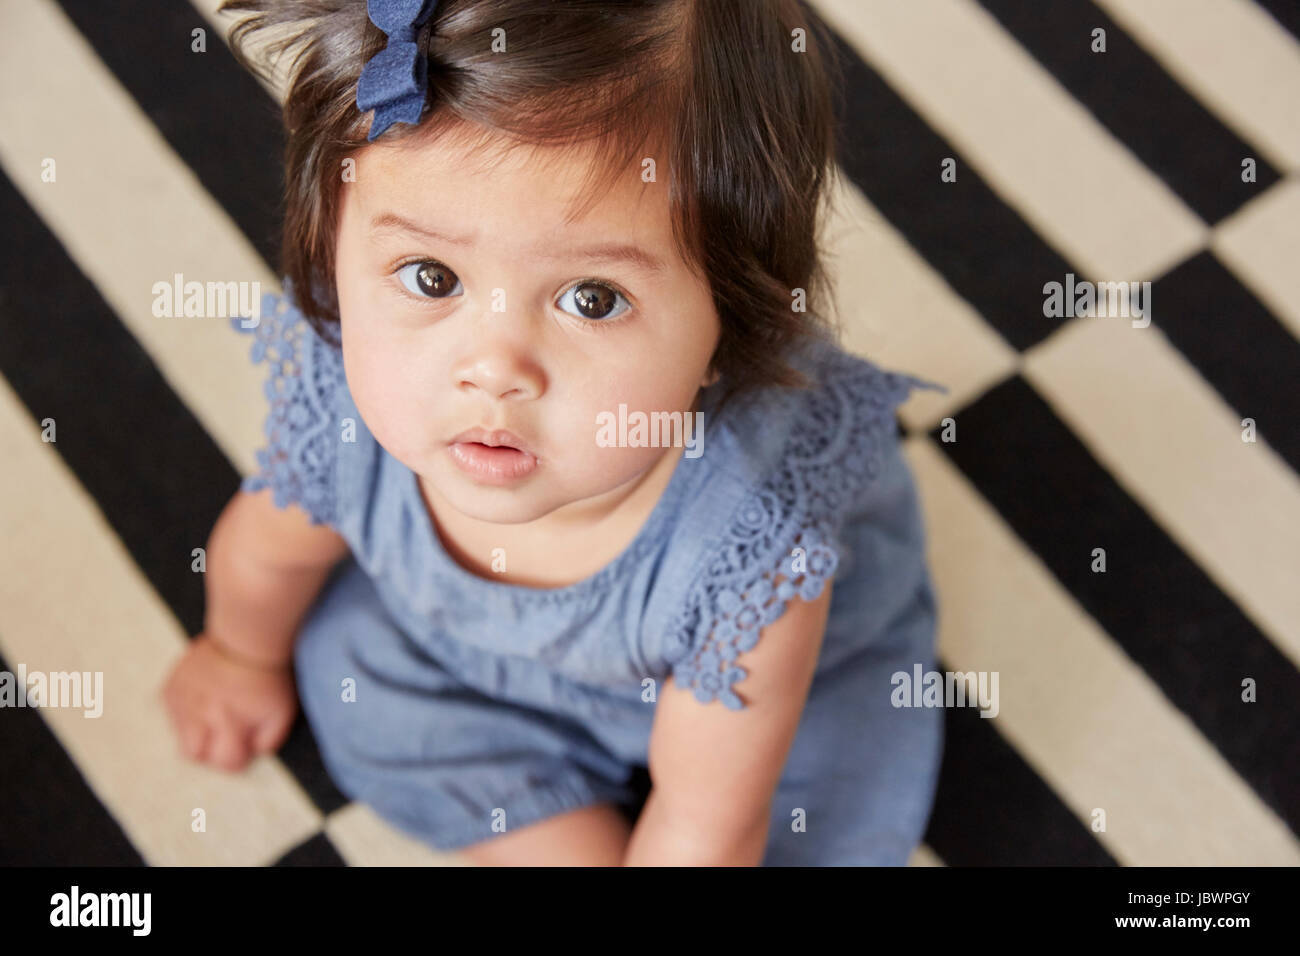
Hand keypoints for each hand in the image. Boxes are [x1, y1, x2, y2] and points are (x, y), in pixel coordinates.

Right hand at [161, 632, 297, 771]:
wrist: (247, 636)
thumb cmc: (268, 675)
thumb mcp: (282, 712)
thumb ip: (268, 741)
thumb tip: (251, 753)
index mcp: (227, 724)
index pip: (225, 763)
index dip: (238, 756)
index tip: (244, 742)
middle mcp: (198, 715)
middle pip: (193, 755)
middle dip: (211, 750)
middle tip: (227, 731)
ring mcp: (180, 701)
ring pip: (179, 735)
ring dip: (198, 731)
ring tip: (217, 711)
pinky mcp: (170, 688)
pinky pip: (172, 712)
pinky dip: (186, 711)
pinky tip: (204, 697)